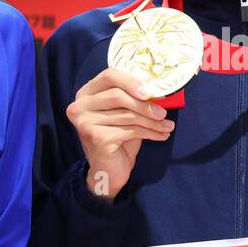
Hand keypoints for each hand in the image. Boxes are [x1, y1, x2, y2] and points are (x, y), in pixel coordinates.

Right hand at [67, 68, 174, 201]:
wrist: (108, 171)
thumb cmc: (118, 138)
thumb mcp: (124, 113)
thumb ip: (133, 98)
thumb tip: (160, 89)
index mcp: (85, 94)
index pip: (109, 75)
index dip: (132, 82)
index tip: (150, 92)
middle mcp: (79, 106)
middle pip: (118, 96)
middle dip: (145, 105)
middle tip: (163, 113)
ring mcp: (85, 122)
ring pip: (127, 115)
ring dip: (153, 122)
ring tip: (168, 126)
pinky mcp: (96, 138)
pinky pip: (130, 130)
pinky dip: (150, 133)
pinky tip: (161, 135)